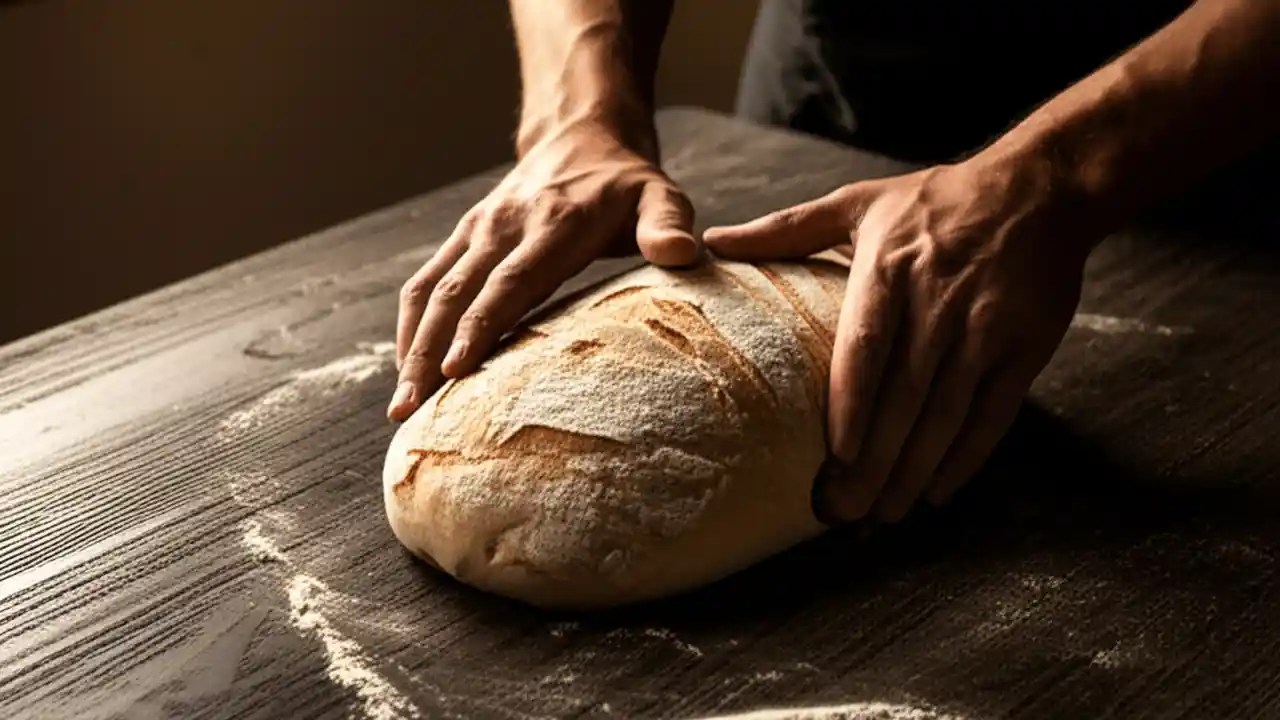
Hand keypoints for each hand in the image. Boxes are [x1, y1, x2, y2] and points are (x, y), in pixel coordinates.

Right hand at [389, 121, 697, 420]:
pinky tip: (407, 368)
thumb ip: (669, 225)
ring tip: (400, 406)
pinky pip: (424, 281)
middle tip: (409, 410)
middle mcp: (504, 225)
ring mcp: (477, 229)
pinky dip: (410, 325)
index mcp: (553, 224)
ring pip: (430, 290)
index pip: (511, 282)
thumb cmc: (627, 184)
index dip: (481, 326)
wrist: (582, 136)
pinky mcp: (463, 235)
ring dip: (411, 347)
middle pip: (457, 295)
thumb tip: (686, 253)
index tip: (456, 371)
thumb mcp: (660, 196)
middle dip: (429, 354)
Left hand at [705, 159, 1093, 522]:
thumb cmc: (936, 200)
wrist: (1038, 188)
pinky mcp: (1024, 347)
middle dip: (876, 461)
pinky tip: (938, 492)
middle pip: (904, 396)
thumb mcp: (859, 203)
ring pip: (947, 414)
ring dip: (916, 471)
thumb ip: (786, 229)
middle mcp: (938, 303)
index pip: (867, 345)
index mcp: (890, 269)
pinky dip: (967, 457)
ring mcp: (985, 329)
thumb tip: (713, 240)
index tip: (834, 454)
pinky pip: (994, 413)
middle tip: (843, 510)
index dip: (851, 403)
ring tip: (885, 513)